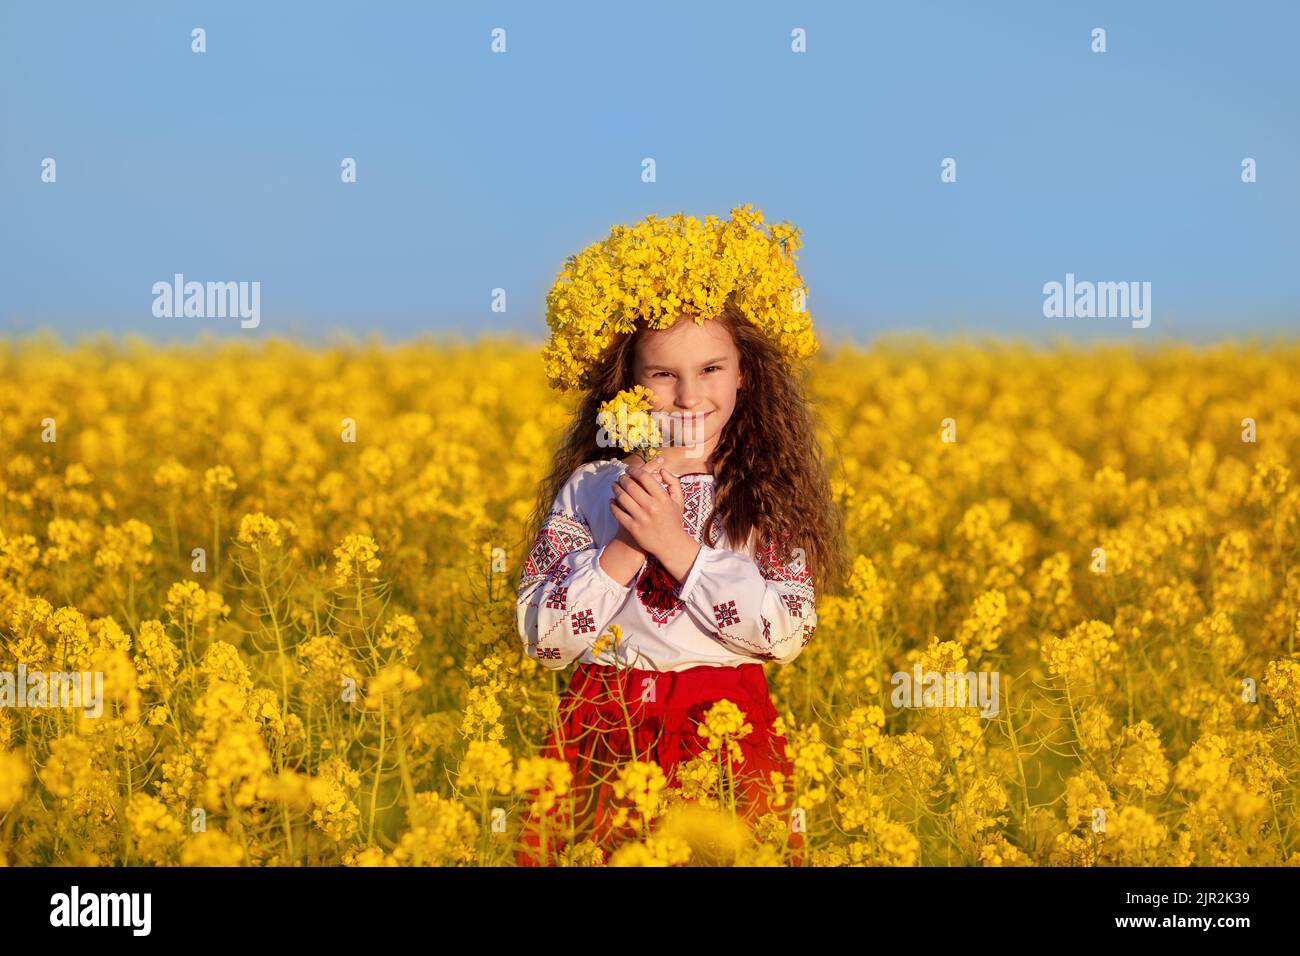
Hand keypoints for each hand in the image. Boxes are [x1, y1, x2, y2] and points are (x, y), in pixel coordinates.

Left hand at [609, 457, 698, 575]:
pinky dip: (613, 505)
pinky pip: (618, 513)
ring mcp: (641, 518)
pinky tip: (612, 501)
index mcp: (663, 498)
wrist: (671, 544)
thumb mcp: (679, 501)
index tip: (629, 469)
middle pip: (631, 486)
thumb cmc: (674, 520)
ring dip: (616, 489)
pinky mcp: (633, 528)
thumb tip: (662, 470)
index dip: (634, 470)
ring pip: (622, 498)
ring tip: (614, 486)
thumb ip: (674, 482)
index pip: (645, 477)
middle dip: (623, 478)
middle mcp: (652, 507)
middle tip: (620, 477)